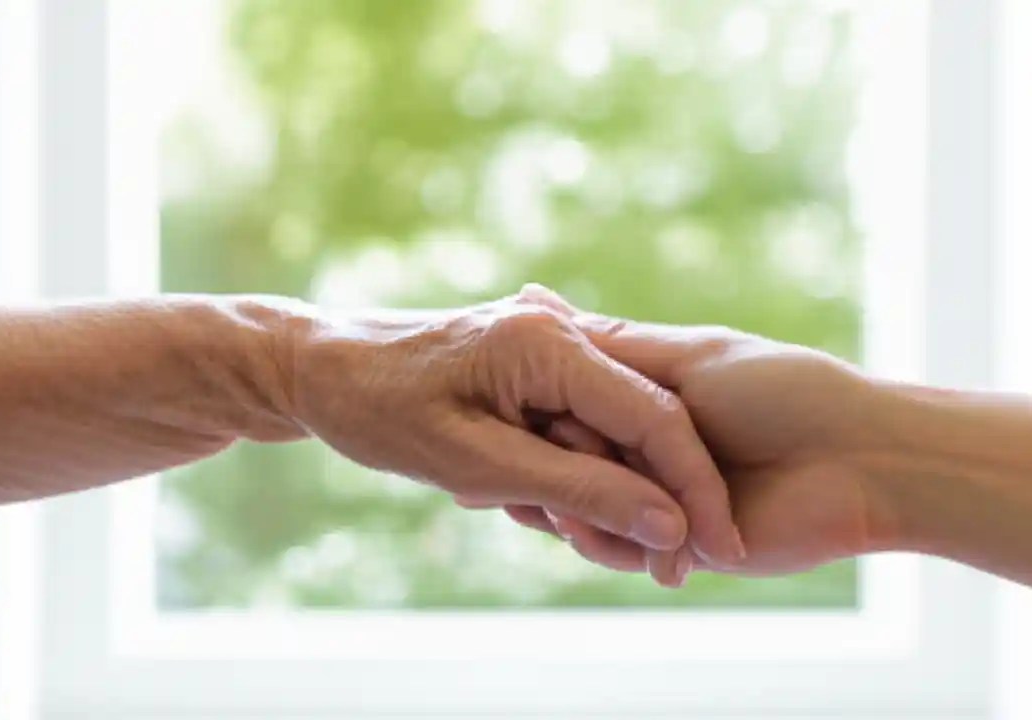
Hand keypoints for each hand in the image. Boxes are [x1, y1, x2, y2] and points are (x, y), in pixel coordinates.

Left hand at [282, 294, 745, 585]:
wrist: (314, 366)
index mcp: (553, 343)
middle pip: (646, 427)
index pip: (658, 420)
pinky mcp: (534, 367)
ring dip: (604, 493)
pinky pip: (579, 428)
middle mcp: (563, 335)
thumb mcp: (479, 463)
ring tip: (550, 529)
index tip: (716, 553)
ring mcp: (549, 347)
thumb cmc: (381, 410)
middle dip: (653, 500)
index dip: (693, 491)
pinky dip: (571, 473)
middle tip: (657, 571)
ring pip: (614, 434)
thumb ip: (579, 490)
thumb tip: (665, 525)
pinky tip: (525, 500)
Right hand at [514, 286, 892, 575]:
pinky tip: (585, 524)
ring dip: (569, 498)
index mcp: (651, 396)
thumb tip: (534, 298)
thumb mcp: (689, 357)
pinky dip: (601, 538)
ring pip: (587, 506)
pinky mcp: (682, 547)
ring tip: (550, 492)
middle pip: (570, 458)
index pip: (570, 402)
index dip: (535, 404)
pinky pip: (623, 549)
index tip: (493, 395)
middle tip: (511, 451)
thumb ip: (615, 348)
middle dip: (543, 456)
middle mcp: (652, 448)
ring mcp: (665, 499)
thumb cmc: (783, 392)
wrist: (857, 462)